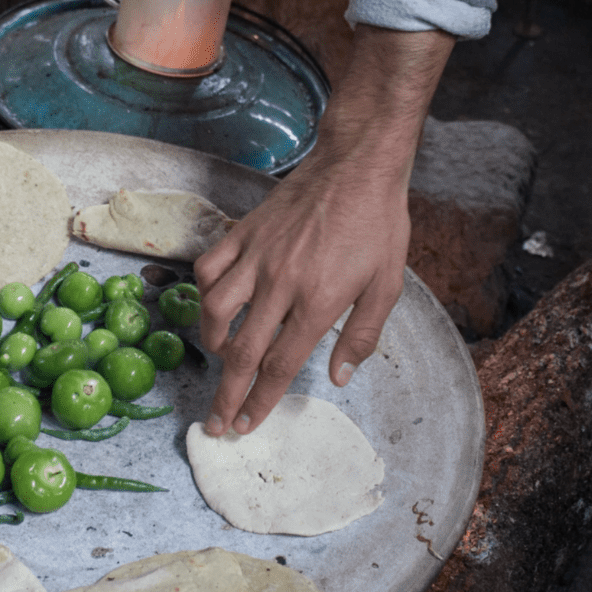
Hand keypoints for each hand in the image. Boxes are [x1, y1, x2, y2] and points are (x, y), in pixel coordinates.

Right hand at [195, 26, 455, 434]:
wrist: (357, 167)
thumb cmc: (377, 226)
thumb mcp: (386, 285)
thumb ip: (362, 335)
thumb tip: (338, 378)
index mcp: (319, 301)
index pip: (280, 365)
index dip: (261, 401)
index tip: (247, 424)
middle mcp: (281, 283)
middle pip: (243, 352)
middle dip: (226, 394)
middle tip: (215, 423)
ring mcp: (257, 256)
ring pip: (216, 309)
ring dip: (213, 343)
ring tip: (220, 358)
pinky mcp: (244, 233)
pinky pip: (210, 268)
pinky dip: (205, 293)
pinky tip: (214, 305)